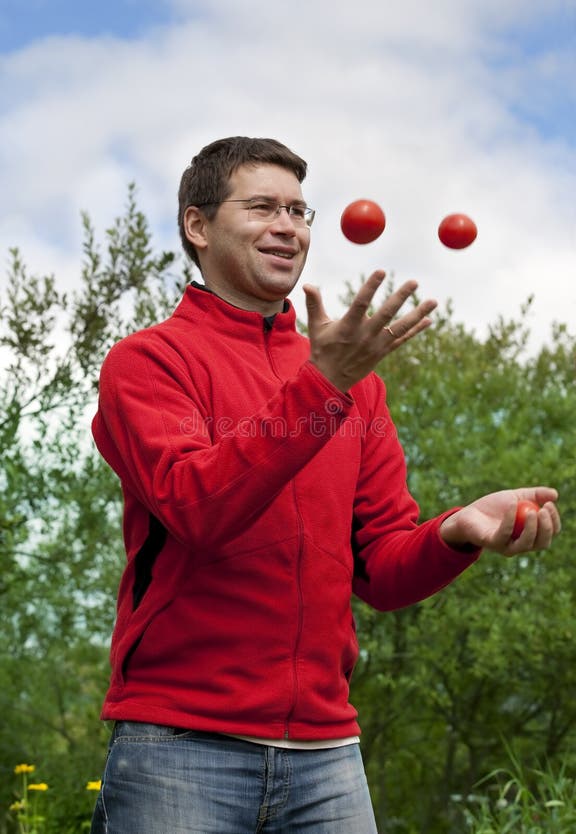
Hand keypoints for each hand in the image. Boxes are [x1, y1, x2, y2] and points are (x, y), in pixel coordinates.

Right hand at [303, 272, 436, 391]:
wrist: (330, 380)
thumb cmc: (323, 349)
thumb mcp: (317, 326)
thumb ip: (314, 303)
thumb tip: (307, 284)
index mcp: (347, 327)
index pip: (361, 303)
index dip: (371, 287)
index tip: (381, 271)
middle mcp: (364, 336)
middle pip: (386, 314)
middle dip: (401, 297)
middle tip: (414, 282)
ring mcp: (376, 345)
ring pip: (400, 328)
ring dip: (418, 314)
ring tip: (433, 301)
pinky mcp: (383, 352)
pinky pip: (402, 340)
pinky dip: (416, 330)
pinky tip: (428, 320)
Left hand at [440, 487, 560, 555]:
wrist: (468, 514)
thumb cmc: (494, 508)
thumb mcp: (516, 497)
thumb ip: (535, 495)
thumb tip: (555, 494)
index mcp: (530, 535)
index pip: (549, 533)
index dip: (553, 521)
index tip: (550, 504)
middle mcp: (521, 545)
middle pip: (542, 542)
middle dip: (546, 527)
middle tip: (544, 510)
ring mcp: (507, 547)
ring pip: (526, 543)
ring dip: (532, 528)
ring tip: (532, 511)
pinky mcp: (492, 543)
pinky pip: (504, 534)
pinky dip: (510, 519)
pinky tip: (512, 505)